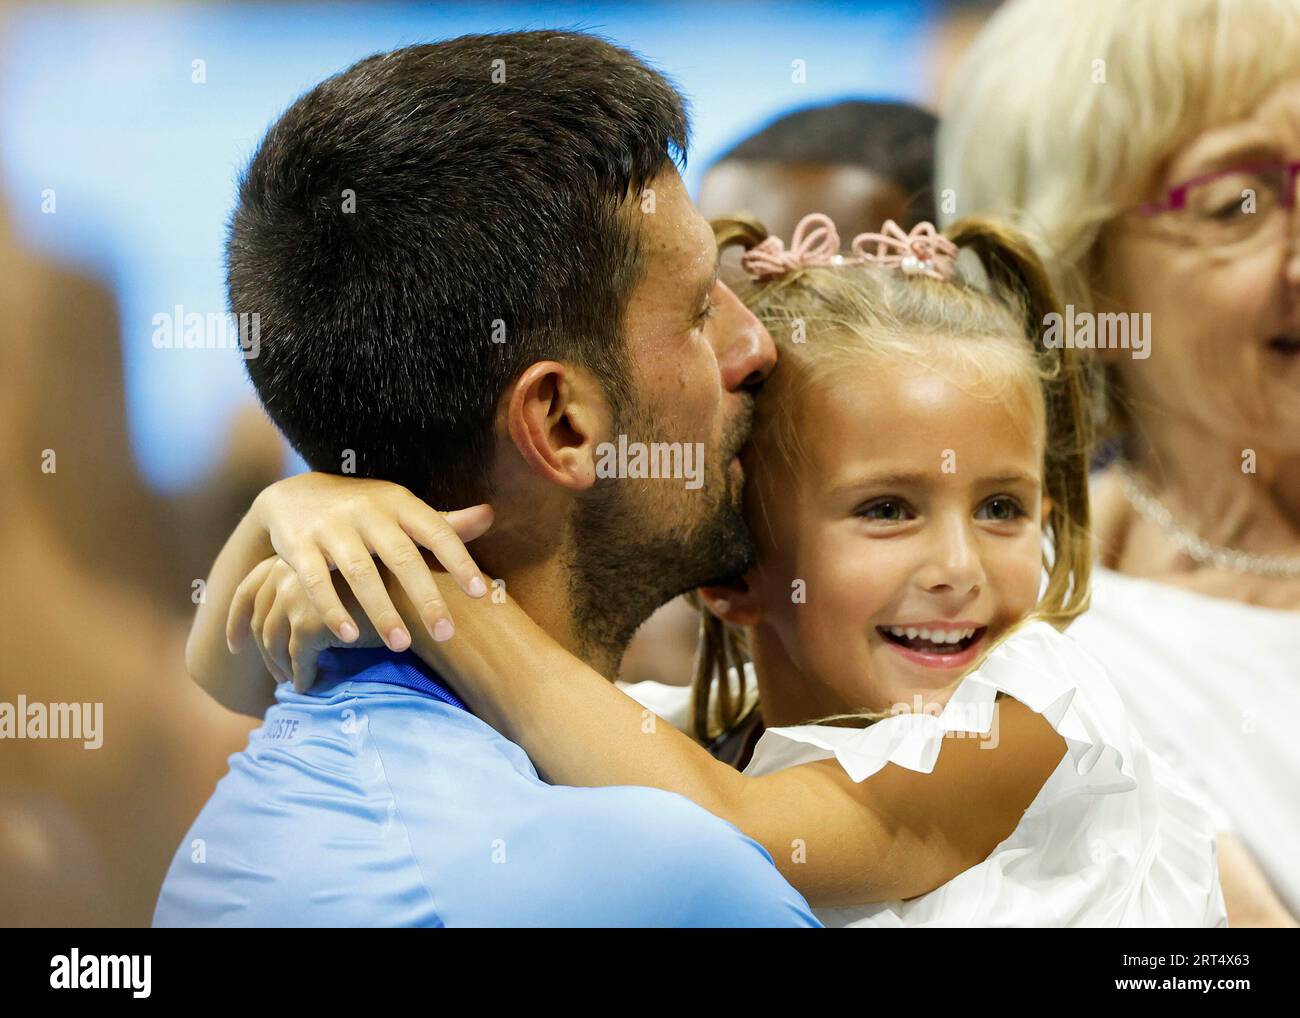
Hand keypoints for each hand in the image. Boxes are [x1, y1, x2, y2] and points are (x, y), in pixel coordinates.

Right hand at [232, 472, 493, 653]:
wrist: (295, 495)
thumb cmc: (364, 511)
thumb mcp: (402, 509)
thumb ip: (443, 522)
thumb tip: (490, 516)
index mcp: (399, 503)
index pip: (437, 531)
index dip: (459, 560)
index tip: (481, 592)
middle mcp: (367, 512)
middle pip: (402, 556)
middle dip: (425, 597)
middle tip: (445, 633)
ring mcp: (331, 528)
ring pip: (360, 572)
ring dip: (382, 611)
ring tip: (402, 646)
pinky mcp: (298, 546)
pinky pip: (316, 581)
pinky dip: (333, 610)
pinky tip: (349, 637)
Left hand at [239, 556, 384, 689]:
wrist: (419, 587)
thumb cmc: (396, 579)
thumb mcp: (349, 573)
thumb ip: (323, 585)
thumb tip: (305, 613)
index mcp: (296, 554)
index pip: (251, 587)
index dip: (237, 617)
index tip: (234, 645)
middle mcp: (288, 571)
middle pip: (259, 618)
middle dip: (260, 650)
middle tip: (273, 674)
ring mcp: (296, 596)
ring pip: (273, 641)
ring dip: (280, 667)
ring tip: (292, 682)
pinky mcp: (309, 623)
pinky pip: (297, 658)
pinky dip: (301, 676)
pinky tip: (309, 686)